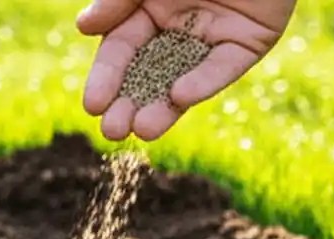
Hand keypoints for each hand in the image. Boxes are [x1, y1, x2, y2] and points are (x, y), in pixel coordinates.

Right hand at [76, 0, 296, 140]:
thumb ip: (119, 0)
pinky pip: (223, 66)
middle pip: (149, 73)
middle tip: (113, 131)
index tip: (93, 106)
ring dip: (163, 107)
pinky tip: (180, 95)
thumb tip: (83, 27)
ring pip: (184, 78)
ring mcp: (213, 38)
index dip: (106, 78)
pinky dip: (203, 81)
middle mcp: (179, 28)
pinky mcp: (249, 43)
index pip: (120, 50)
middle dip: (130, 104)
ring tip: (143, 131)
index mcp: (149, 9)